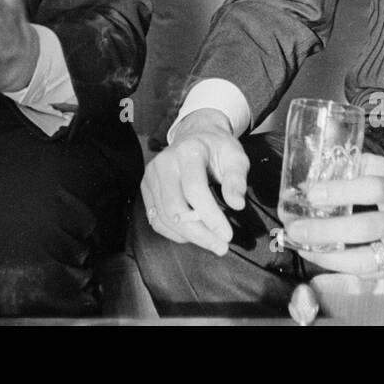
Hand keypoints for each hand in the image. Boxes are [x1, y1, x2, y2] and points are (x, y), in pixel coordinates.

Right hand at [139, 109, 249, 255]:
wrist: (195, 135)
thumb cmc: (218, 148)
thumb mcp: (235, 157)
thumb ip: (236, 180)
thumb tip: (237, 204)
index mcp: (188, 152)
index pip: (195, 190)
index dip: (210, 216)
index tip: (227, 235)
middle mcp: (164, 162)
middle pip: (175, 208)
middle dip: (199, 233)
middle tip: (221, 247)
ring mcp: (151, 175)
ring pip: (164, 217)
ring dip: (189, 236)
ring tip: (210, 242)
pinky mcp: (146, 186)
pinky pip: (155, 218)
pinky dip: (173, 233)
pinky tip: (191, 234)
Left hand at [283, 153, 383, 276]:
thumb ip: (358, 166)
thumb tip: (319, 168)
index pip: (372, 190)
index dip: (340, 191)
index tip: (311, 193)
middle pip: (365, 229)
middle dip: (325, 231)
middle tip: (296, 229)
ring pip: (368, 260)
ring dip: (330, 258)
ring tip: (304, 249)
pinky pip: (373, 274)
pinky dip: (346, 268)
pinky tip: (326, 259)